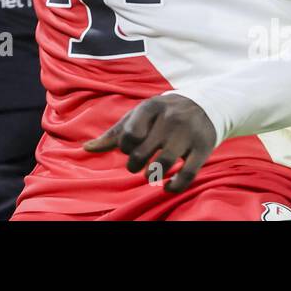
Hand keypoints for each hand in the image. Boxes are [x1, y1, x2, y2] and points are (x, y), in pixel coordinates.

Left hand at [83, 94, 217, 191]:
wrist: (204, 104)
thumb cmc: (161, 115)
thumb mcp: (139, 117)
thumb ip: (114, 134)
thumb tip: (86, 149)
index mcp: (150, 107)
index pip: (129, 135)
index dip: (125, 147)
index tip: (130, 148)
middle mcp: (170, 118)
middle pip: (143, 152)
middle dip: (135, 164)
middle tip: (137, 164)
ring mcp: (187, 133)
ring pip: (164, 163)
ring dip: (152, 175)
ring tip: (151, 173)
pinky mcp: (203, 147)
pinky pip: (188, 173)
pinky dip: (176, 186)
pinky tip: (168, 186)